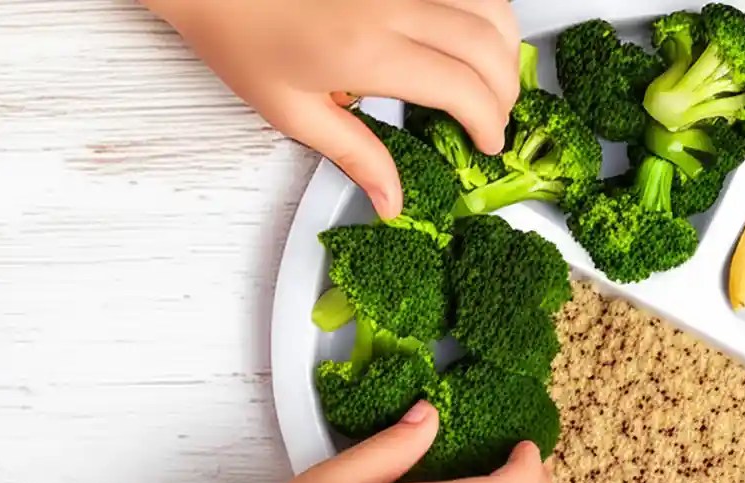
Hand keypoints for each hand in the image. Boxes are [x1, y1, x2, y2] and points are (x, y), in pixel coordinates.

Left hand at [144, 0, 520, 219]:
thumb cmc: (239, 36)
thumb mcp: (293, 112)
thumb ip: (356, 155)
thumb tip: (392, 201)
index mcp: (368, 51)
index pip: (462, 88)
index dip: (488, 121)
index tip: (486, 143)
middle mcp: (392, 5)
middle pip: (487, 45)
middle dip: (506, 89)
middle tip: (493, 117)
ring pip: (489, 4)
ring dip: (505, 44)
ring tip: (494, 75)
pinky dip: (485, 10)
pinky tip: (474, 32)